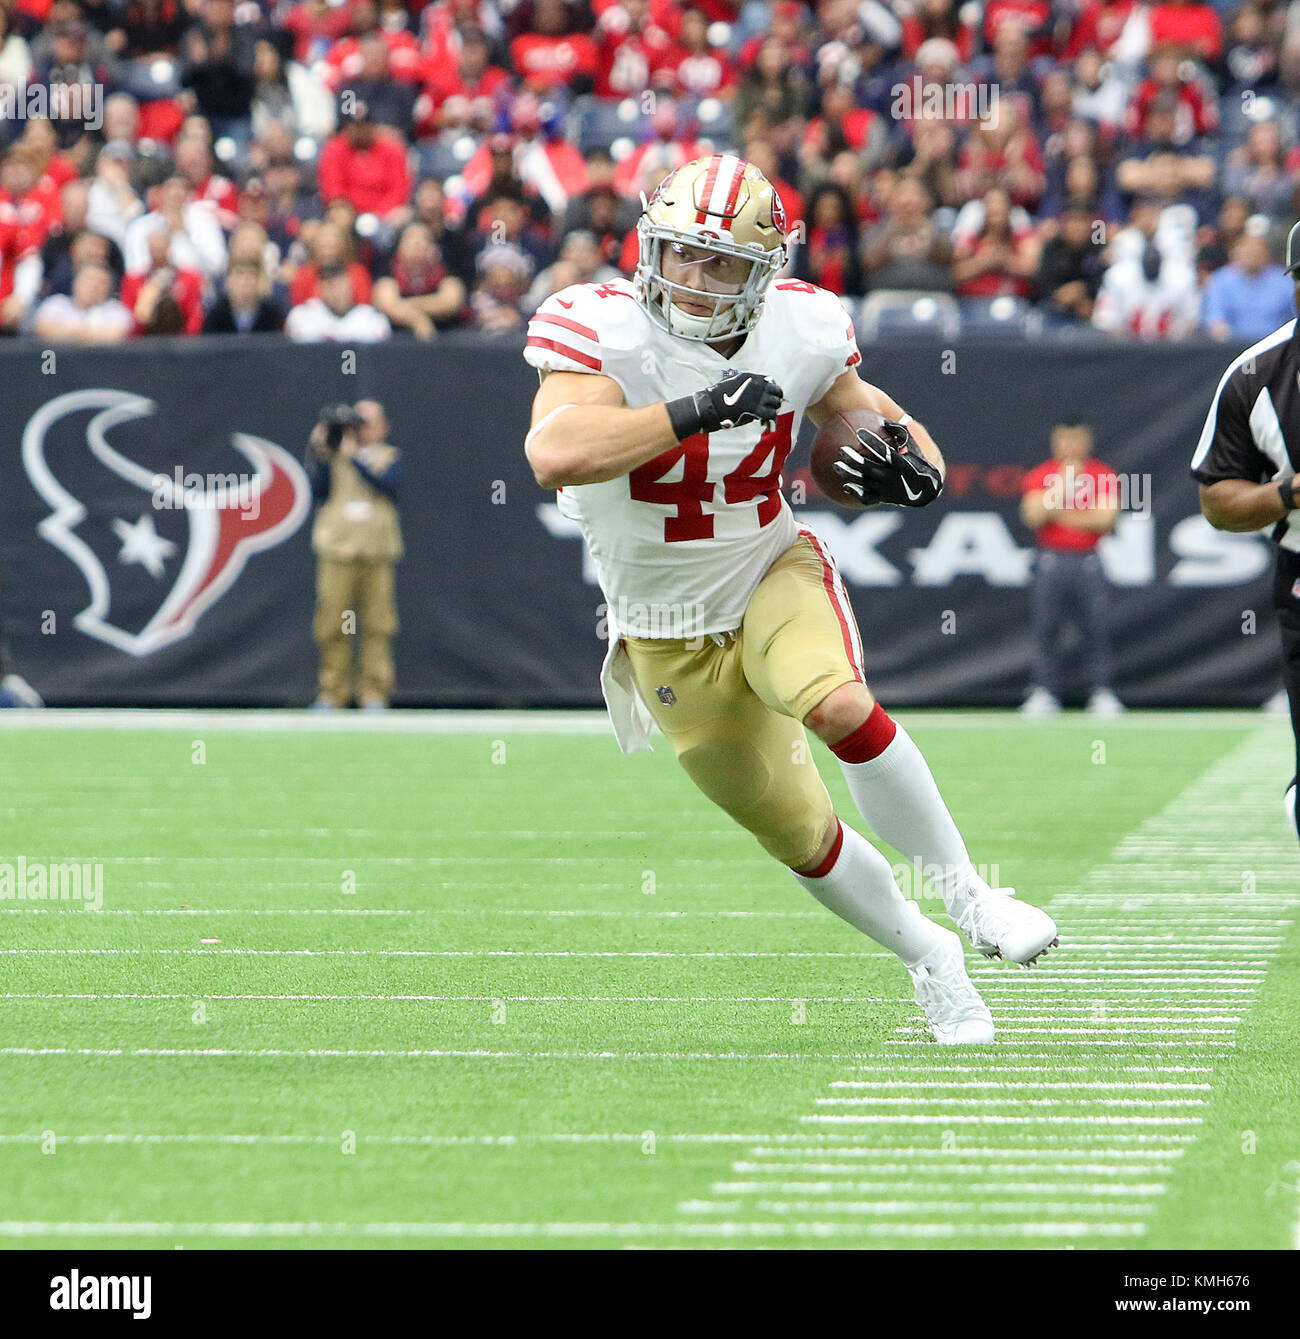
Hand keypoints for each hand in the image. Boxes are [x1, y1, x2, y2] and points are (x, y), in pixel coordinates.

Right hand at [667, 369, 783, 439]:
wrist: (710, 406)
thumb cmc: (717, 397)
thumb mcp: (731, 383)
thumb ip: (744, 386)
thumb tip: (751, 394)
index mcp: (751, 377)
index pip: (771, 381)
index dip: (772, 390)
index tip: (770, 397)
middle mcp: (757, 385)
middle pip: (776, 391)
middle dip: (775, 400)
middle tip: (772, 408)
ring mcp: (758, 397)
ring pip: (775, 403)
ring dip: (773, 410)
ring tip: (768, 418)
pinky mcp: (756, 409)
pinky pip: (771, 414)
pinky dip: (770, 419)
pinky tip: (764, 423)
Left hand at [832, 419, 942, 507]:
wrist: (925, 491)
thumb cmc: (917, 463)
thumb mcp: (914, 448)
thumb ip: (901, 434)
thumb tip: (885, 421)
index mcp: (901, 464)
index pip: (884, 451)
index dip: (871, 442)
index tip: (859, 432)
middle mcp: (893, 477)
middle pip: (869, 468)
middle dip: (854, 459)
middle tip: (841, 450)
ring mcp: (887, 489)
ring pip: (864, 482)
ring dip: (849, 474)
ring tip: (836, 466)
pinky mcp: (883, 498)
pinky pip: (867, 497)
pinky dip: (856, 492)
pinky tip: (845, 486)